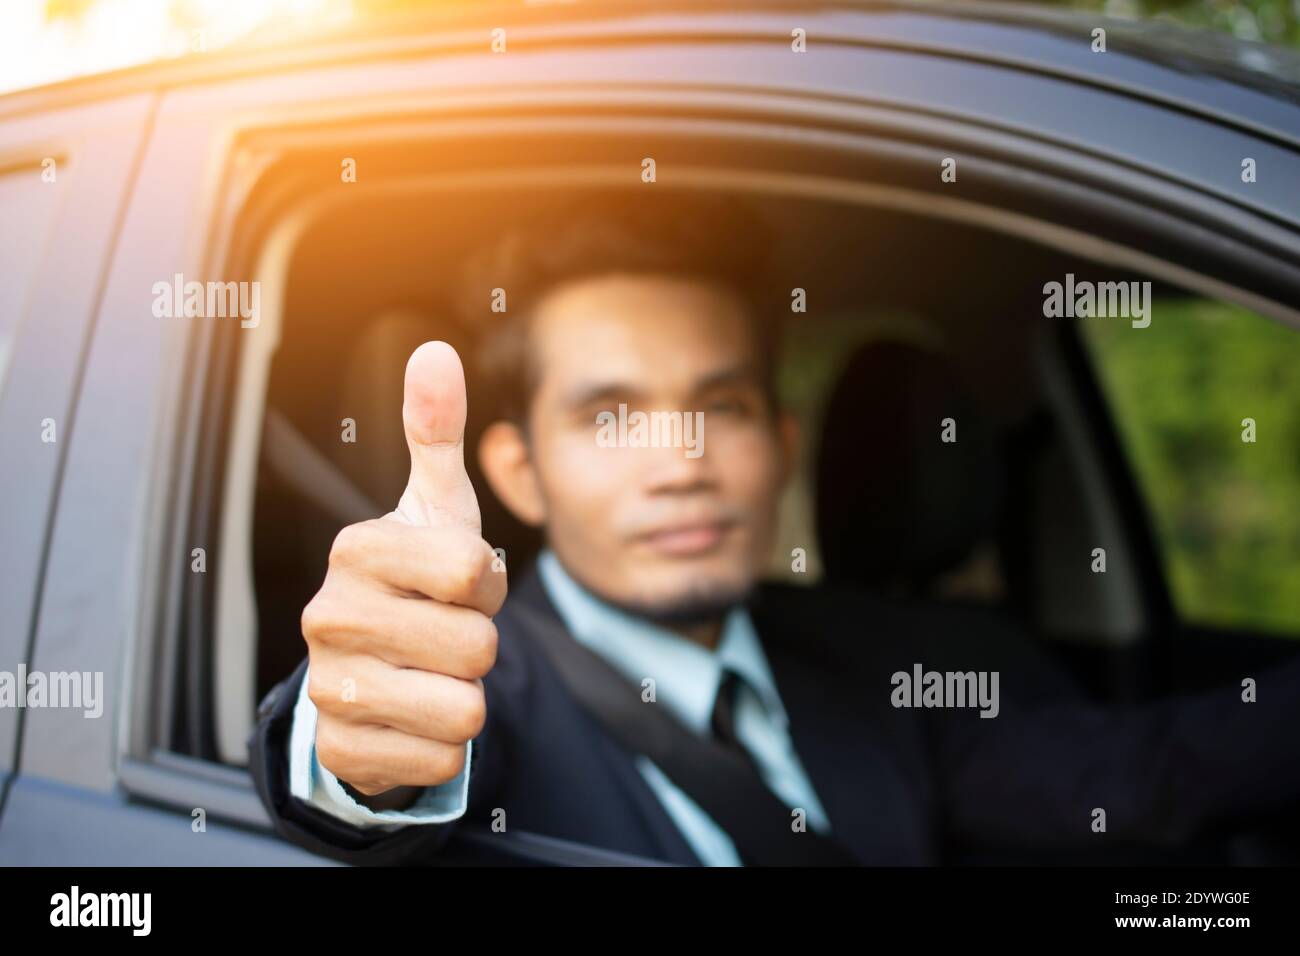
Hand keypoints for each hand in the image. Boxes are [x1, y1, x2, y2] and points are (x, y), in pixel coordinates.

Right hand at [301, 341, 504, 803]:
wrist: (366, 674)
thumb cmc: (414, 583)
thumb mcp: (433, 511)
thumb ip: (436, 434)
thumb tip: (435, 351)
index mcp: (358, 550)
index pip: (474, 572)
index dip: (487, 585)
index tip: (458, 585)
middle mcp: (329, 616)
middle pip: (478, 647)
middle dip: (480, 646)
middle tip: (445, 634)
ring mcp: (328, 687)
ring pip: (465, 708)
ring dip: (467, 696)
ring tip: (430, 674)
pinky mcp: (342, 750)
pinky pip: (444, 759)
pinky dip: (446, 744)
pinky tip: (413, 717)